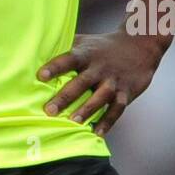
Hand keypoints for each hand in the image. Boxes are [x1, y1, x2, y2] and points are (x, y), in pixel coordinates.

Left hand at [37, 31, 164, 136]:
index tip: (40, 76)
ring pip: (100, 96)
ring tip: (73, 122)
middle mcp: (99, 67)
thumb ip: (65, 48)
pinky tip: (97, 133)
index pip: (68, 59)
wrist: (139, 44)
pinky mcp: (126, 92)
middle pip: (81, 82)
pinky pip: (117, 109)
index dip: (55, 67)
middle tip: (49, 110)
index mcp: (86, 54)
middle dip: (65, 96)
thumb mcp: (84, 42)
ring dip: (87, 110)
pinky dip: (108, 122)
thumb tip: (35, 53)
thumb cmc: (103, 46)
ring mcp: (113, 80)